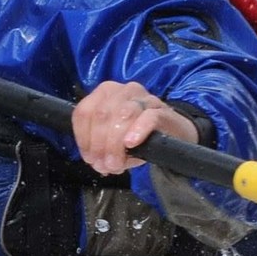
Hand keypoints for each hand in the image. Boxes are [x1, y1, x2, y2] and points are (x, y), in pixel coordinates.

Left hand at [70, 80, 197, 176]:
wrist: (172, 134)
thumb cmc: (137, 135)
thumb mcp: (112, 141)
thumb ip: (101, 149)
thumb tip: (97, 163)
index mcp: (105, 93)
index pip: (84, 112)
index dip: (83, 138)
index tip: (90, 158)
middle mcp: (123, 90)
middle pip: (102, 114)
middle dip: (99, 144)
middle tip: (105, 165)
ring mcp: (144, 98)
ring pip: (123, 115)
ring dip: (115, 143)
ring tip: (117, 163)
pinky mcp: (162, 110)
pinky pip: (149, 117)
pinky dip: (138, 130)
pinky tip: (131, 143)